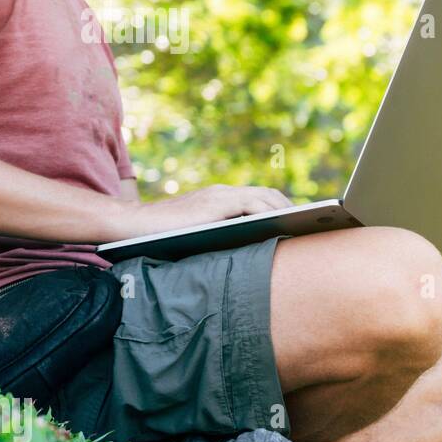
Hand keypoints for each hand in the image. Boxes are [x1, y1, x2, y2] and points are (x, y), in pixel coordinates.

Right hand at [106, 183, 293, 240]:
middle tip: (309, 221)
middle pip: (267, 193)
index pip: (258, 196)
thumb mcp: (198, 232)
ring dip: (285, 208)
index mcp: (220, 197)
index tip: (297, 218)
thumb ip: (221, 233)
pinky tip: (282, 223)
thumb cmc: (162, 234)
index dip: (280, 205)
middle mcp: (222, 192)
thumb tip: (249, 249)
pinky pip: (250, 204)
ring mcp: (219, 195)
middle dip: (290, 206)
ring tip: (302, 223)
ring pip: (263, 196)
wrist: (133, 224)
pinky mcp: (215, 203)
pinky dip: (269, 211)